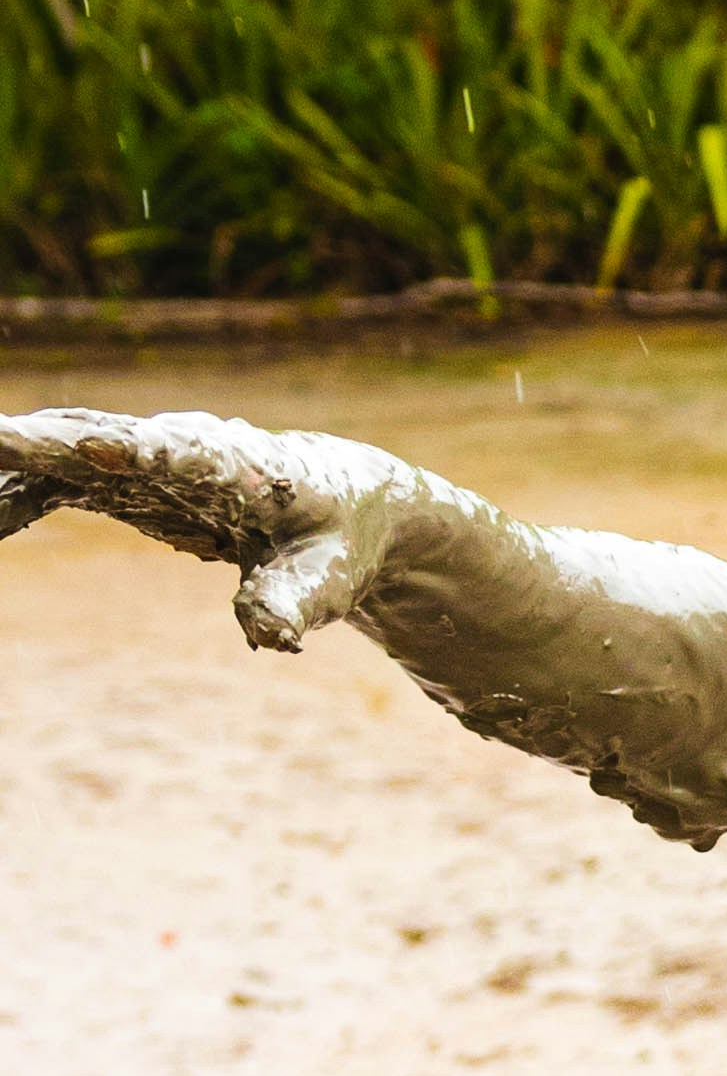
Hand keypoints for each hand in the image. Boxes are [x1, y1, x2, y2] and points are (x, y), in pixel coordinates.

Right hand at [0, 404, 426, 651]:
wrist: (345, 504)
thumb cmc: (340, 541)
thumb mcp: (331, 580)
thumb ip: (295, 604)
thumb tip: (268, 636)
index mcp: (240, 467)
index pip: (178, 456)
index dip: (131, 451)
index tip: (86, 445)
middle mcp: (183, 448)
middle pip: (98, 440)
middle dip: (37, 444)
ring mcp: (147, 457)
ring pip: (64, 455)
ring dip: (12, 472)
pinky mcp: (127, 477)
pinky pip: (59, 483)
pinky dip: (16, 498)